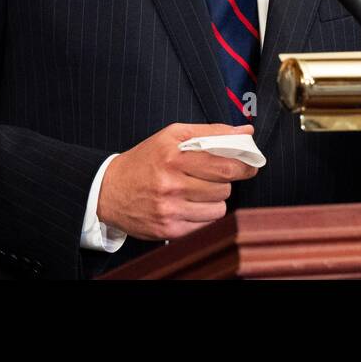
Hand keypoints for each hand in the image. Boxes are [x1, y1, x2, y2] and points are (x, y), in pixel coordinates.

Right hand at [97, 123, 258, 240]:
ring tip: (198, 191)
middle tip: (221, 176)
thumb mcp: (172, 136)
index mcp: (173, 154)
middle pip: (224, 186)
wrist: (110, 190)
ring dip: (215, 199)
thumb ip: (211, 132)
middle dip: (227, 180)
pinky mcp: (169, 229)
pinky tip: (190, 205)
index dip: (243, 163)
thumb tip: (246, 132)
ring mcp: (170, 208)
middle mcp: (171, 182)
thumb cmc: (146, 160)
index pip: (224, 162)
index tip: (250, 162)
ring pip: (219, 207)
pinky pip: (206, 224)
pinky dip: (204, 215)